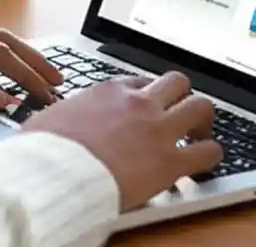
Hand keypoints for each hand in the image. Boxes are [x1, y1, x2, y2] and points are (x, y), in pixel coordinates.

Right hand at [23, 72, 222, 209]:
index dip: (146, 95)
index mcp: (109, 92)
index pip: (139, 82)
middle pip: (176, 82)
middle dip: (182, 96)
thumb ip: (60, 119)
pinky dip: (211, 155)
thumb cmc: (44, 152)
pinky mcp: (170, 161)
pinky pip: (208, 151)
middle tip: (180, 114)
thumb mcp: (48, 121)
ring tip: (199, 134)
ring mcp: (158, 129)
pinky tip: (206, 162)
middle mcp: (139, 103)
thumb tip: (46, 126)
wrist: (53, 173)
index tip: (146, 107)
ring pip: (200, 106)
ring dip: (202, 120)